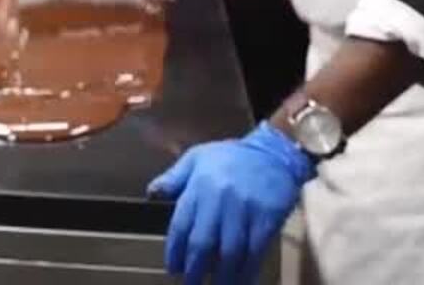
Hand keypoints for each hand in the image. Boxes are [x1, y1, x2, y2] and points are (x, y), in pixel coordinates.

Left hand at [149, 123, 314, 284]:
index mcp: (199, 185)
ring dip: (221, 276)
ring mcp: (244, 210)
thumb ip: (173, 177)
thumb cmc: (230, 156)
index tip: (172, 269)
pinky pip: (255, 251)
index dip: (175, 250)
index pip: (181, 225)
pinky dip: (247, 271)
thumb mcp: (197, 157)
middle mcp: (219, 199)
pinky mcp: (266, 219)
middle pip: (203, 242)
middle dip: (194, 269)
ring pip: (229, 252)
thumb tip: (151, 193)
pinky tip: (240, 281)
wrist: (273, 152)